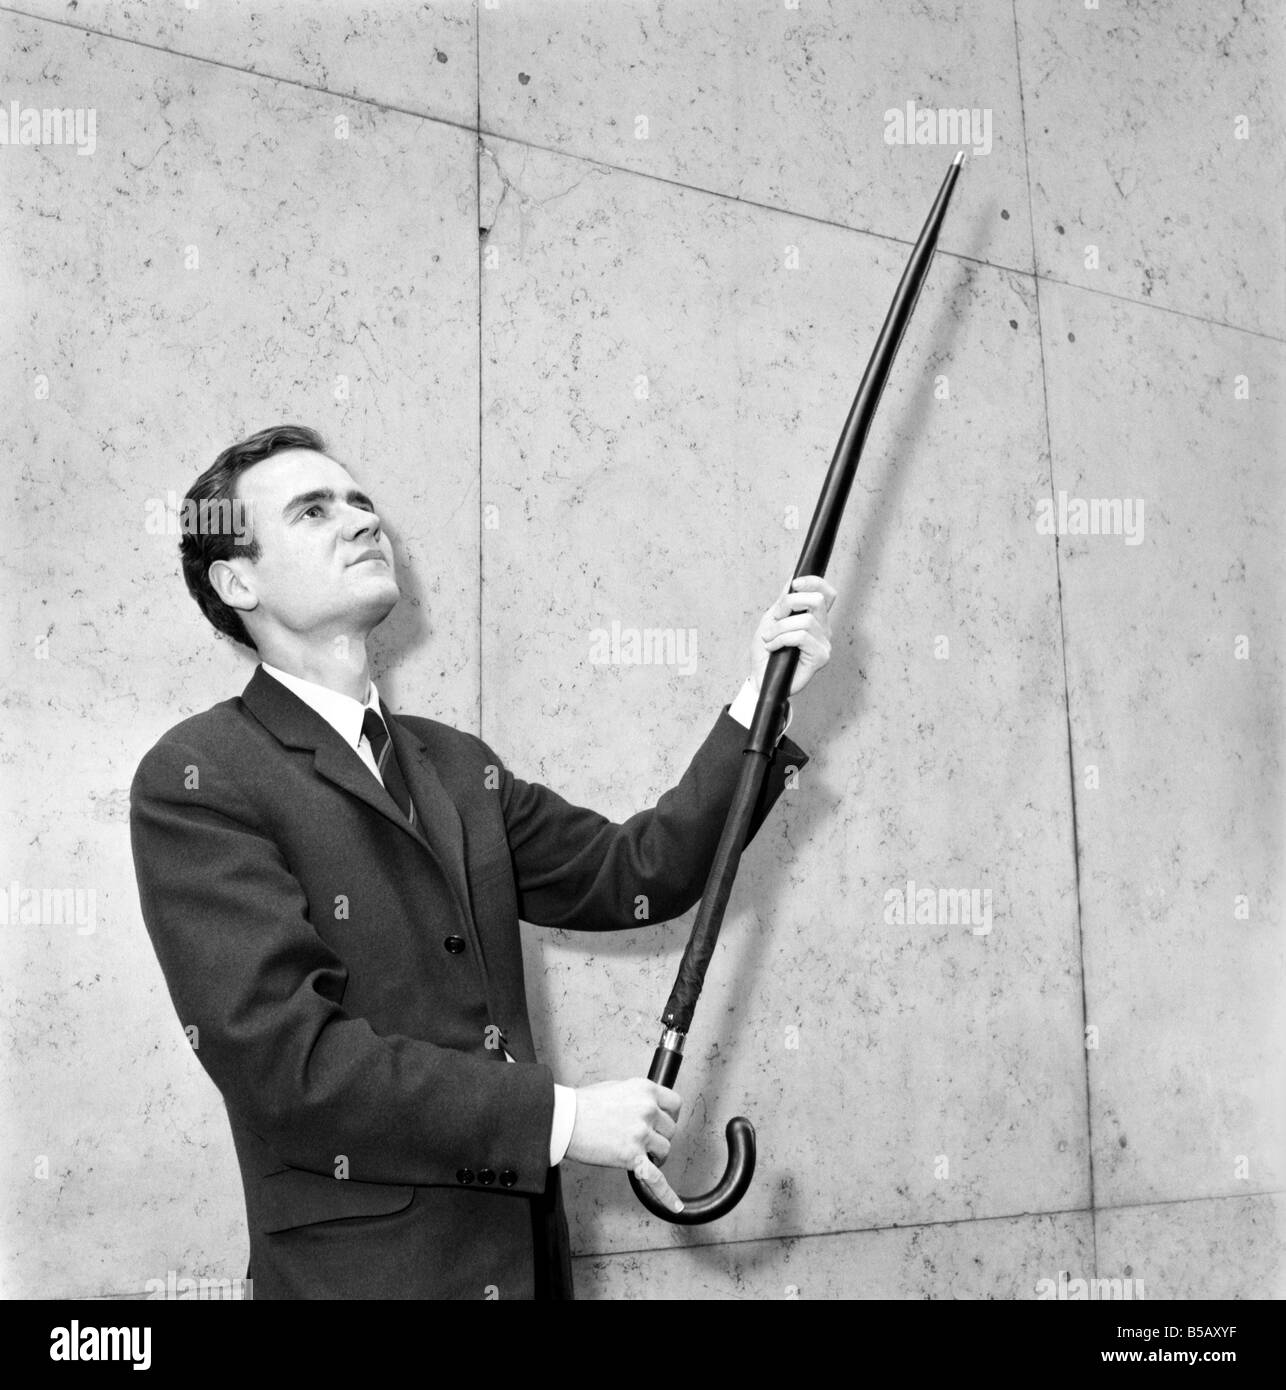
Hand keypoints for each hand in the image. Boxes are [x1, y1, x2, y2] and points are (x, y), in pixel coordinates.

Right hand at [565, 1077, 683, 1213]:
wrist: (564, 1119)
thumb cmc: (582, 1104)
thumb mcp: (616, 1088)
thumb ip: (636, 1098)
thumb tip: (645, 1108)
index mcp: (645, 1090)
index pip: (674, 1103)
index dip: (670, 1115)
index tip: (665, 1121)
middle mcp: (647, 1110)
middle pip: (670, 1129)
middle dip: (659, 1136)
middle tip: (645, 1139)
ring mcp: (641, 1133)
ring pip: (665, 1150)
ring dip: (656, 1155)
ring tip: (642, 1155)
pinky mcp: (632, 1156)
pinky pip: (656, 1178)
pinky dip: (666, 1194)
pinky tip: (675, 1205)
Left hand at [748, 575, 835, 695]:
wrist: (761, 679)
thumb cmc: (767, 653)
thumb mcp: (771, 621)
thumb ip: (784, 601)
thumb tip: (793, 578)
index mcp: (815, 619)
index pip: (827, 593)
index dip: (814, 582)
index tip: (794, 584)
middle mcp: (824, 630)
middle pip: (817, 601)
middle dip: (790, 603)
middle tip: (774, 618)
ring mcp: (824, 644)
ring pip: (806, 620)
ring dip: (780, 628)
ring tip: (768, 639)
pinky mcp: (821, 657)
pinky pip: (802, 637)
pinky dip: (782, 639)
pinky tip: (773, 647)